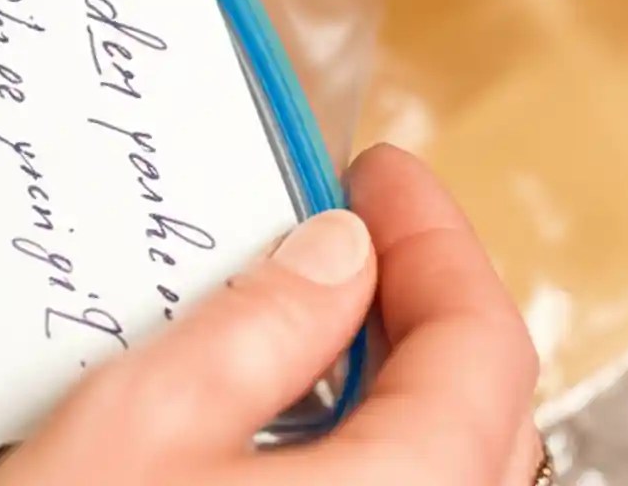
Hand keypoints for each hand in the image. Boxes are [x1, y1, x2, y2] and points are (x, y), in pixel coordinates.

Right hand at [0, 145, 541, 485]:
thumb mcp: (149, 423)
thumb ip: (258, 325)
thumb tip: (334, 255)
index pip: (478, 343)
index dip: (433, 237)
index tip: (378, 175)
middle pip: (477, 397)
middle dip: (422, 290)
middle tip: (356, 220)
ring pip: (439, 451)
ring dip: (393, 358)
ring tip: (326, 293)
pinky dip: (364, 426)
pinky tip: (297, 398)